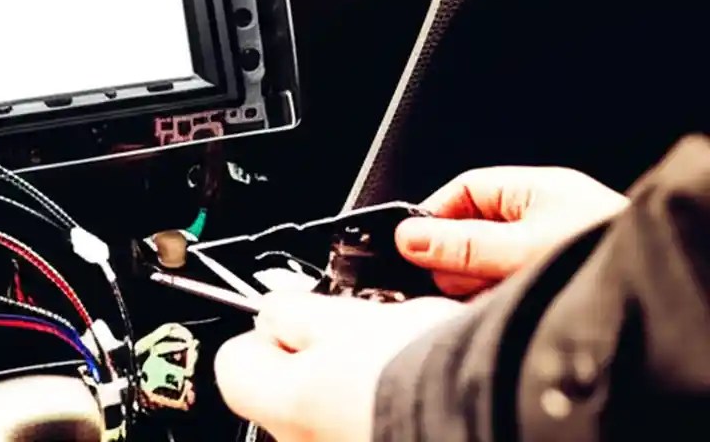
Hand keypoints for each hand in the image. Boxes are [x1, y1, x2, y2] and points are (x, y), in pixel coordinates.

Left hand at [215, 292, 462, 441]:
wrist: (503, 412)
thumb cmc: (427, 368)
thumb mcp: (351, 315)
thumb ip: (296, 311)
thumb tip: (275, 312)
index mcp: (283, 405)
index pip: (237, 362)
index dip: (269, 332)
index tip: (300, 318)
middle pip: (286, 395)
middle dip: (316, 366)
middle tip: (364, 340)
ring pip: (330, 419)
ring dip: (356, 395)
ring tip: (405, 368)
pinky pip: (364, 431)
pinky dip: (385, 417)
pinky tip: (421, 397)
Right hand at [396, 166, 628, 295]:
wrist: (657, 291)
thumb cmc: (607, 258)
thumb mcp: (521, 250)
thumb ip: (463, 245)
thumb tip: (411, 238)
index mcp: (535, 190)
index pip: (463, 191)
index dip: (433, 216)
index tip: (412, 245)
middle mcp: (544, 216)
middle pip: (470, 230)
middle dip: (458, 258)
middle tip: (460, 278)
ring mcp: (550, 249)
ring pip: (487, 263)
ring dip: (481, 283)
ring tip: (495, 295)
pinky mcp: (553, 281)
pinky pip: (507, 287)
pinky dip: (501, 299)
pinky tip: (509, 308)